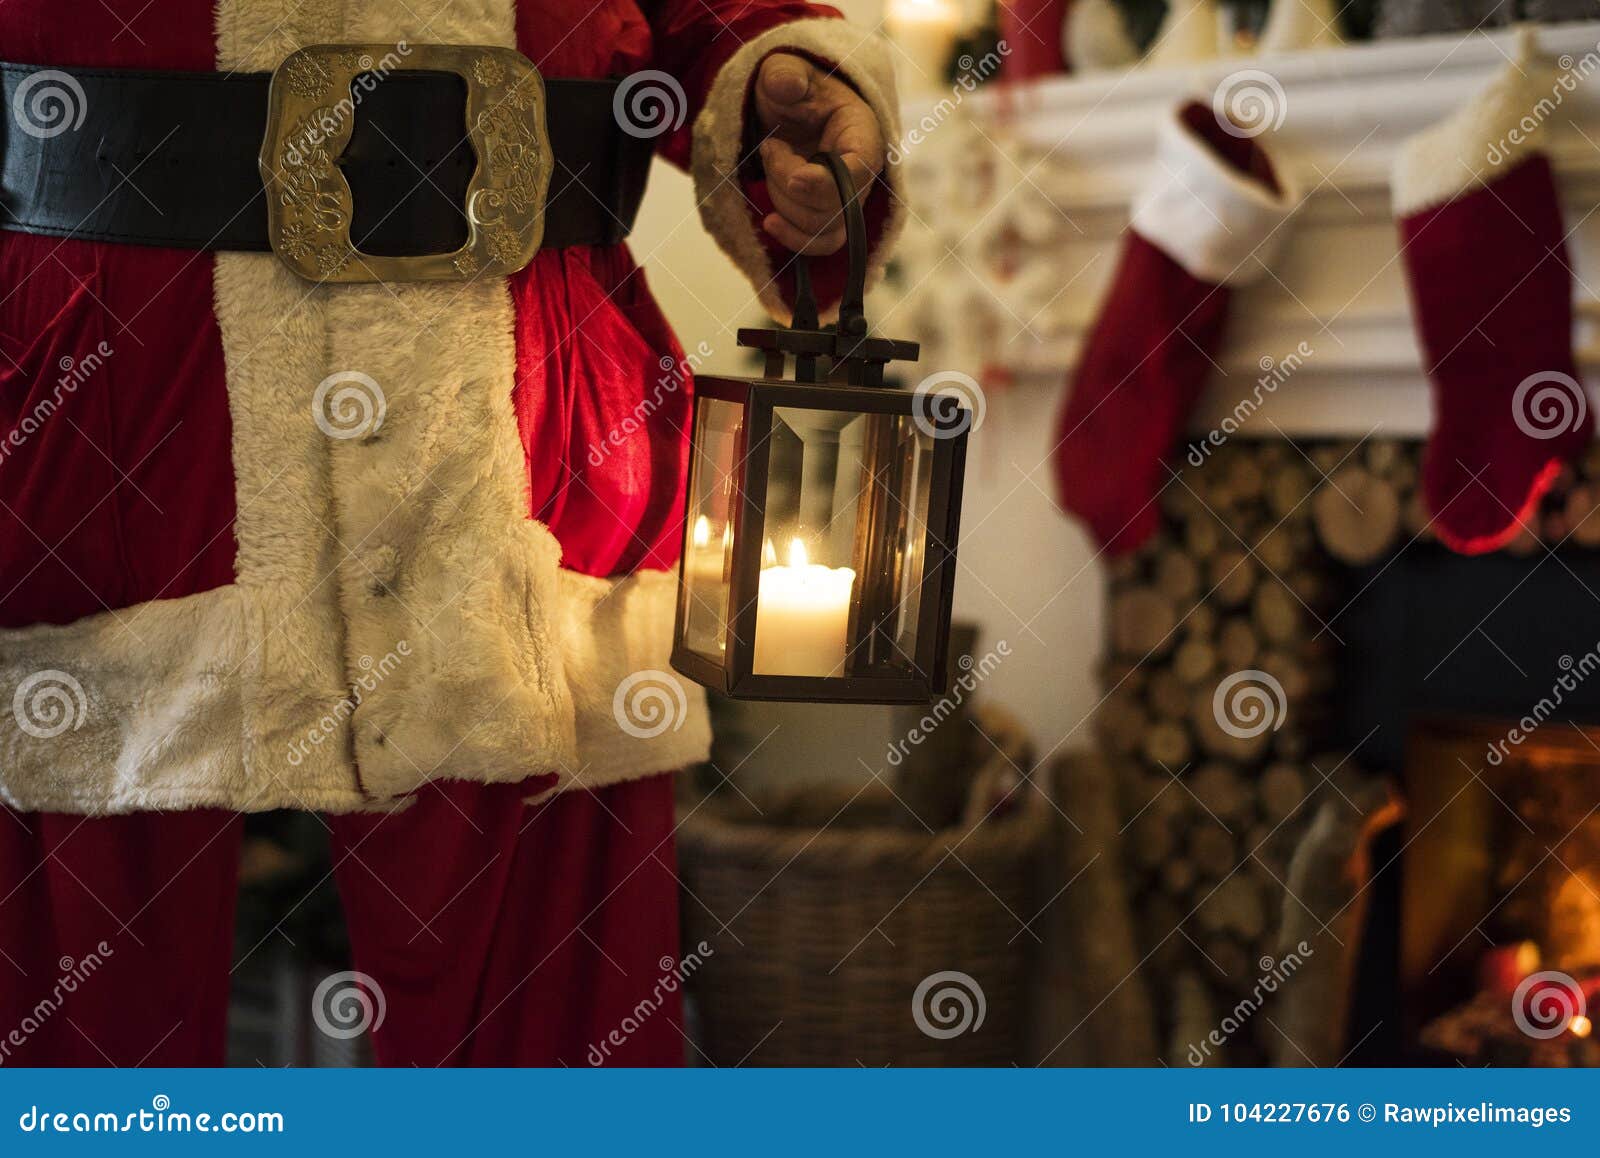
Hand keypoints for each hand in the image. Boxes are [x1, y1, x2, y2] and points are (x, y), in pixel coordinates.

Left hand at [753, 52, 884, 255]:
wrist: (791, 112)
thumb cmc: (794, 90)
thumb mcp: (785, 71)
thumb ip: (785, 74)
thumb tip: (786, 84)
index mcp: (863, 133)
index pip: (860, 169)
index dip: (825, 182)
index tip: (794, 177)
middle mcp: (864, 173)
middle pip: (834, 204)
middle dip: (788, 182)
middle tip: (771, 147)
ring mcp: (849, 200)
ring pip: (822, 227)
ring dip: (783, 203)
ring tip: (771, 164)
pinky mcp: (831, 218)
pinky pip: (820, 245)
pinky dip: (792, 238)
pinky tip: (769, 222)